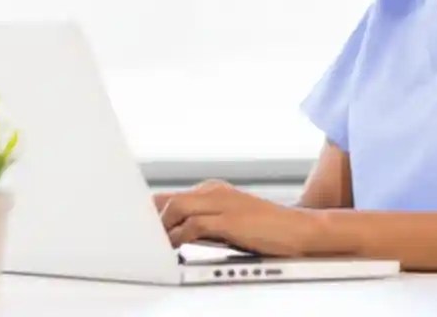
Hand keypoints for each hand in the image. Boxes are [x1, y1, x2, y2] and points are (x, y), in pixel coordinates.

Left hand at [153, 180, 323, 256]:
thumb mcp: (227, 222)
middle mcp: (214, 192)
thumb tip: (172, 233)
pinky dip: (181, 237)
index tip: (140, 229)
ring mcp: (222, 203)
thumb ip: (201, 222)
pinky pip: (194, 225)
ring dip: (163, 229)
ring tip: (157, 246)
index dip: (151, 213)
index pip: (170, 196)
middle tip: (142, 240)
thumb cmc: (263, 229)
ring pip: (177, 208)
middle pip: (168, 200)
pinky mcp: (229, 220)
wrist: (296, 229)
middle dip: (151, 221)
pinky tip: (177, 247)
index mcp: (212, 190)